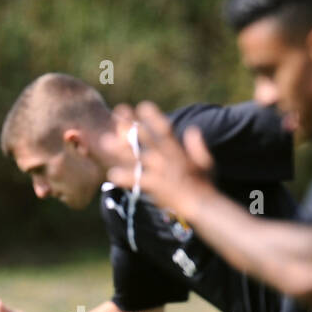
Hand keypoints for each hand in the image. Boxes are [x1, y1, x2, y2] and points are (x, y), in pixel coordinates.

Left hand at [104, 101, 216, 215]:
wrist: (203, 206)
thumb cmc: (206, 185)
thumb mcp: (206, 163)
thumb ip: (198, 146)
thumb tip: (192, 129)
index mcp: (178, 152)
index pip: (165, 130)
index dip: (154, 117)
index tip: (143, 106)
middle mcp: (166, 159)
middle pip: (146, 138)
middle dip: (131, 124)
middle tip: (118, 110)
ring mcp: (159, 172)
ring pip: (137, 157)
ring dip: (121, 149)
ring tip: (105, 141)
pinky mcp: (156, 186)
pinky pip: (137, 180)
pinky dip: (125, 178)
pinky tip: (112, 174)